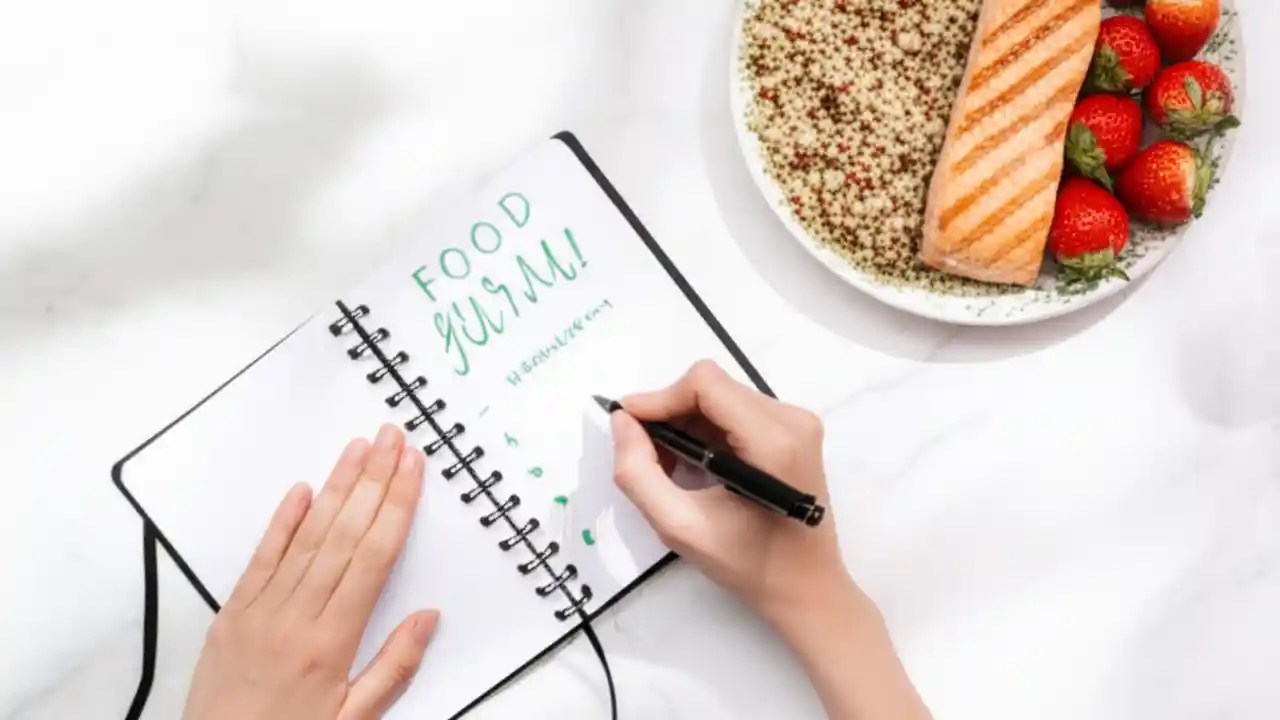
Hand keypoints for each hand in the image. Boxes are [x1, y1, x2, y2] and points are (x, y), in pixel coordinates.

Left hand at [184, 424, 436, 719]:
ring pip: (307, 536)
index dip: (396, 506)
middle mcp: (295, 616)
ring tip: (358, 449)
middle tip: (392, 439)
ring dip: (337, 487)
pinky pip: (261, 558)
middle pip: (344, 534)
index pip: (373, 557)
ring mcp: (260, 610)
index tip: (411, 469)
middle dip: (374, 480)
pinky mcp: (232, 614)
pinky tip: (302, 491)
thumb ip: (394, 667)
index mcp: (331, 642)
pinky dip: (283, 522)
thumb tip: (428, 618)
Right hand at [609, 359, 848, 622]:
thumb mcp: (681, 527)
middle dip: (670, 414)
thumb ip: (639, 473)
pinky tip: (695, 465)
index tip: (629, 427)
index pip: (705, 383)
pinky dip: (706, 430)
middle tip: (646, 455)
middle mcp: (793, 420)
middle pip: (712, 387)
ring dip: (686, 423)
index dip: (659, 398)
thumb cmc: (749, 565)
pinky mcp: (795, 432)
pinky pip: (737, 410)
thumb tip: (621, 421)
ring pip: (722, 396)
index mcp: (773, 442)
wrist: (807, 588)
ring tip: (669, 466)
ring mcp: (798, 424)